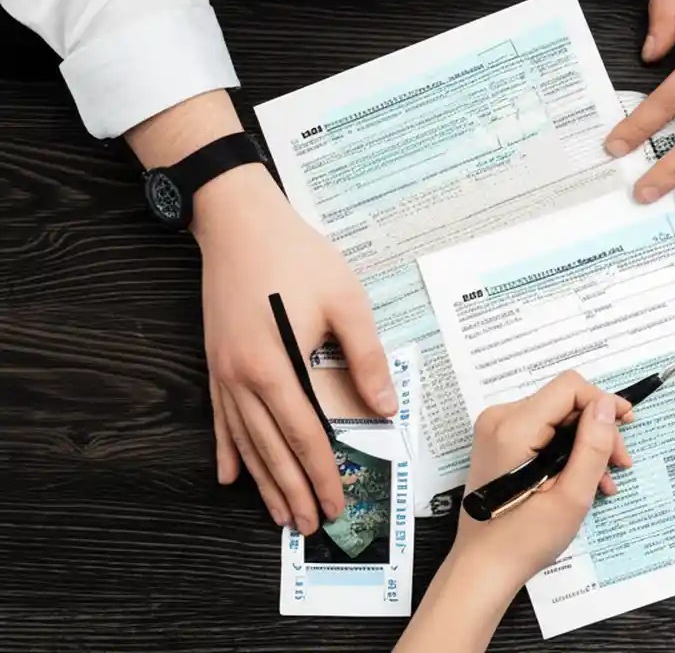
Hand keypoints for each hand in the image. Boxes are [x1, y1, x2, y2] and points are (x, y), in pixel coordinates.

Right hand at [194, 164, 395, 533]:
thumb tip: (385, 406)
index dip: (322, 473)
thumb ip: (365, 356)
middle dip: (294, 490)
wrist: (237, 220)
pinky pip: (222, 419)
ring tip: (278, 515)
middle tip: (311, 525)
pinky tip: (229, 476)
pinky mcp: (217, 361)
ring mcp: (224, 372)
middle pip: (272, 449)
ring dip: (263, 482)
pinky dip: (228, 450)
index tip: (337, 502)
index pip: (305, 435)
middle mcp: (243, 377)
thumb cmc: (296, 255)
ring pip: (246, 442)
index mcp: (276, 365)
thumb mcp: (344, 299)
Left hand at [451, 372, 632, 589]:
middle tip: (620, 465)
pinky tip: (583, 478)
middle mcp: (499, 419)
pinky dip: (566, 450)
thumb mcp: (571, 496)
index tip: (627, 425)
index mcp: (514, 428)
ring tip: (605, 480)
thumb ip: (592, 447)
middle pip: (564, 402)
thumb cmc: (524, 539)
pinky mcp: (499, 442)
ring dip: (585, 443)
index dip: (603, 402)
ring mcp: (496, 430)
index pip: (569, 387)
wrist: (483, 566)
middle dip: (597, 430)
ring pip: (556, 417)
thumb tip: (607, 405)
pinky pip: (542, 432)